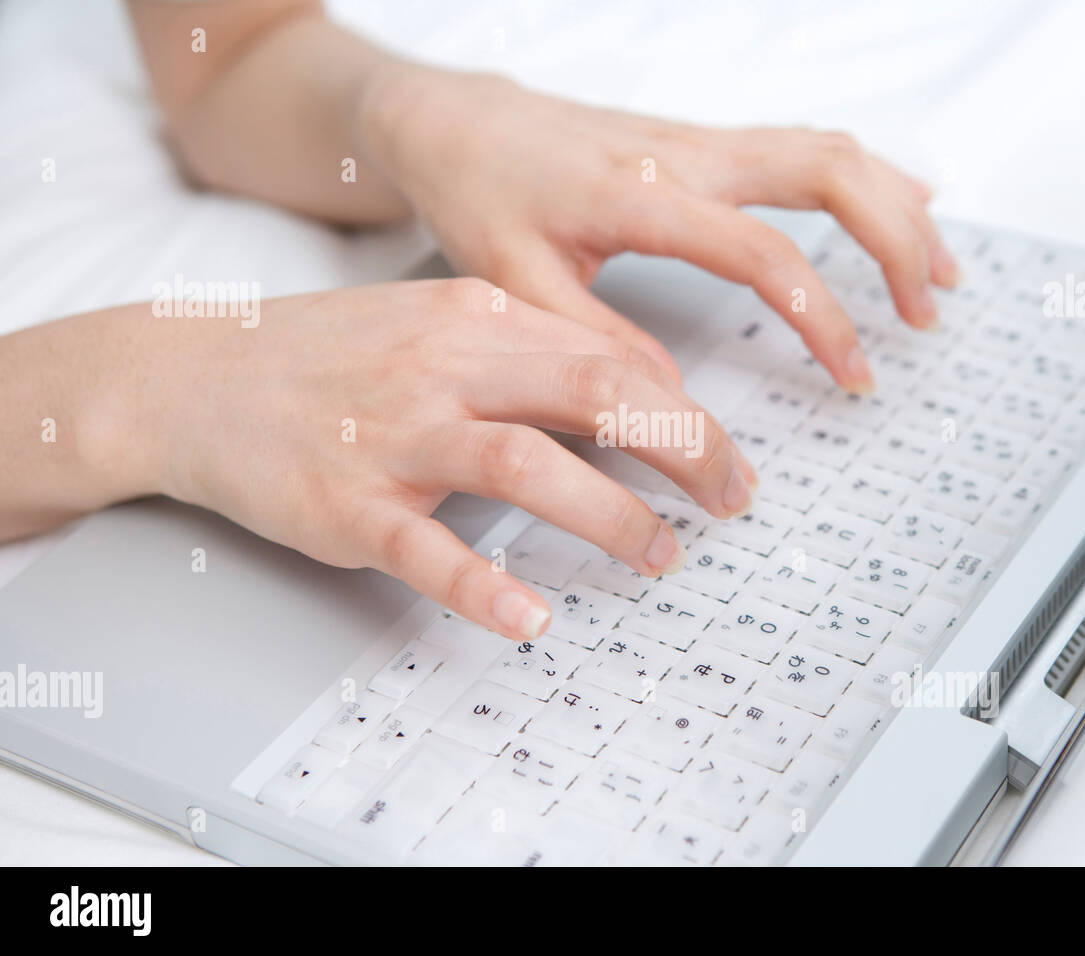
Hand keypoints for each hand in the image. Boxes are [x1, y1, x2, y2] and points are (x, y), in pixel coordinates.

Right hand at [135, 280, 756, 640]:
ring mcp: (392, 436)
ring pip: (524, 465)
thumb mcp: (433, 322)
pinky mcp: (343, 505)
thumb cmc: (326, 356)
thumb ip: (524, 350)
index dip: (685, 412)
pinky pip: (424, 547)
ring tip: (659, 555)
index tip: (726, 458)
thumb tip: (626, 390)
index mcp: (474, 317)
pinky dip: (482, 584)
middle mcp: (442, 367)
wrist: (192, 376)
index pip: (609, 357)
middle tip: (730, 501)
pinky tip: (530, 616)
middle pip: (592, 395)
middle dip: (684, 450)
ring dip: (610, 516)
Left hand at [362, 68, 960, 391]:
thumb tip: (671, 403)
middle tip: (925, 313)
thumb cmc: (480, 194)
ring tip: (937, 271)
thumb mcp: (515, 284)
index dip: (824, 314)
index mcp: (638, 193)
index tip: (855, 372)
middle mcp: (684, 153)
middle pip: (828, 171)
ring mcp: (700, 139)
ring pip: (828, 148)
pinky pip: (806, 145)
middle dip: (897, 240)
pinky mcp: (704, 141)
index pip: (762, 251)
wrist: (457, 123)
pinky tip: (898, 204)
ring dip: (896, 204)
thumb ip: (595, 344)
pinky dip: (866, 177)